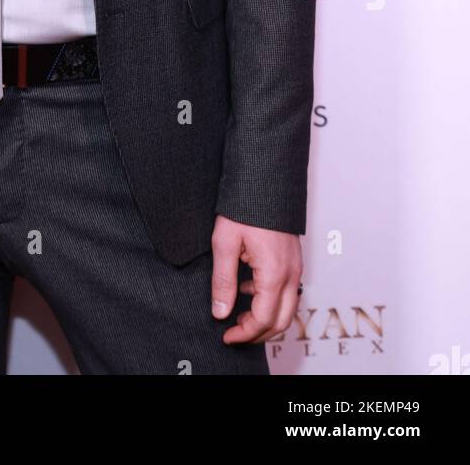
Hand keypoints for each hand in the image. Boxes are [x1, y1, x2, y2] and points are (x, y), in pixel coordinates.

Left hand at [210, 214, 302, 344]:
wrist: (265, 180)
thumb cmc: (244, 207)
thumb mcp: (225, 243)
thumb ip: (223, 281)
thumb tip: (220, 312)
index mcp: (274, 274)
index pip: (263, 320)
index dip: (244, 334)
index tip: (226, 336)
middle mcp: (291, 274)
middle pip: (280, 322)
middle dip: (257, 334)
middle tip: (234, 334)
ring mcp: (296, 267)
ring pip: (287, 309)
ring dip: (266, 319)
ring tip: (238, 315)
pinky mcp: (294, 260)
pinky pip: (288, 292)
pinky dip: (271, 302)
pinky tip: (248, 290)